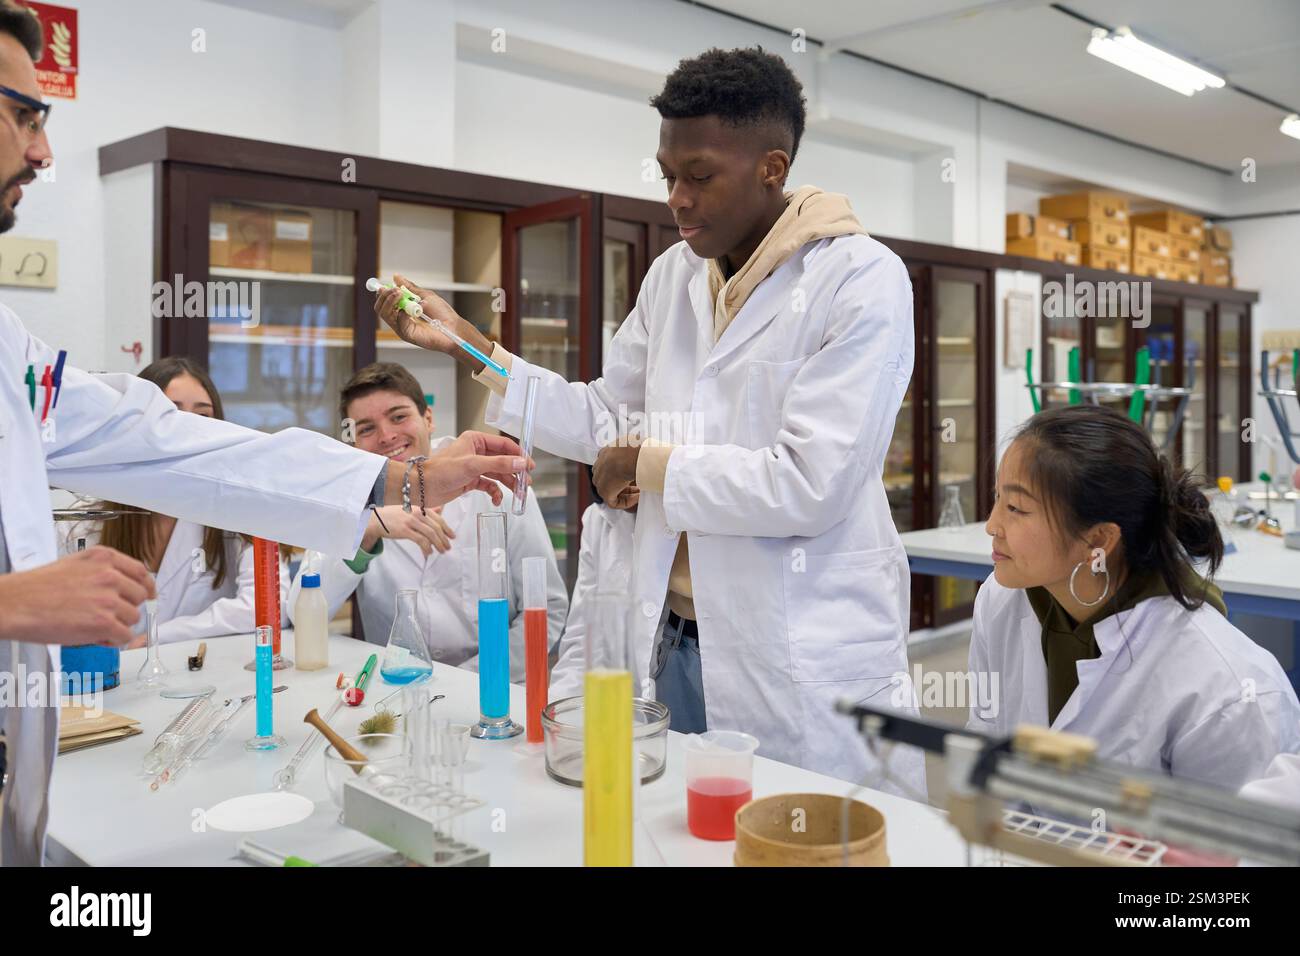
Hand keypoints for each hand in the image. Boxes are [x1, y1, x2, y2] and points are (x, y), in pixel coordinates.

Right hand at [0, 546, 156, 646]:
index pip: (141, 571)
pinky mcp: (104, 622)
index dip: (146, 586)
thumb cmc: (37, 588)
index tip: (148, 595)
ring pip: (132, 618)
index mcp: (104, 558)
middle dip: (126, 608)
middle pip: (139, 596)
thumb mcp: (75, 565)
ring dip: (117, 626)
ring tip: (92, 625)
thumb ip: (103, 571)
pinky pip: (124, 636)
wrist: (15, 603)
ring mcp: (109, 599)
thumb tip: (124, 586)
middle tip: (106, 615)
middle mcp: (110, 575)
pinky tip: (95, 637)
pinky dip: (112, 641)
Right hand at [365, 504, 454, 556]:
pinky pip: (420, 540)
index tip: (452, 536)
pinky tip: (428, 552)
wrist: (376, 519)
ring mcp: (411, 521)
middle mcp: (418, 513)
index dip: (447, 529)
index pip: (438, 519)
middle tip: (448, 547)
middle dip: (444, 539)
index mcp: (421, 509)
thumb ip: (426, 511)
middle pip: (436, 528)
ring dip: (438, 544)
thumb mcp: (411, 510)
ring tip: (441, 551)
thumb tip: (440, 510)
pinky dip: (426, 548)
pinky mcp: (405, 530)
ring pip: (430, 534)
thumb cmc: (394, 515)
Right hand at [374, 274, 493, 370]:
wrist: (454, 327)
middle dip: (385, 296)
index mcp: (402, 310)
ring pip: (385, 314)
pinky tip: (412, 309)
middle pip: (381, 308)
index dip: (383, 293)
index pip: (384, 302)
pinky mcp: (407, 335)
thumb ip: (409, 288)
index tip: (386, 285)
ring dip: (390, 301)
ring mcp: (402, 328)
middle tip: (394, 289)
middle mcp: (399, 319)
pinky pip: (398, 323)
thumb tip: (396, 277)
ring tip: (400, 294)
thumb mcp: (425, 295)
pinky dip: (402, 314)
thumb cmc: (442, 314)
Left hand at [385, 430, 531, 507]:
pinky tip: (497, 499)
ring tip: (518, 494)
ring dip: (508, 484)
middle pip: (503, 461)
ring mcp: (474, 467)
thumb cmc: (441, 470)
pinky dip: (495, 492)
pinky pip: (489, 485)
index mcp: (476, 440)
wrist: (422, 487)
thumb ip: (499, 464)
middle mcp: (476, 452)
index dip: (518, 455)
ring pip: (498, 474)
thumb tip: (521, 463)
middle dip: (515, 473)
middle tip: (526, 484)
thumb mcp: (473, 465)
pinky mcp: (471, 480)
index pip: (504, 445)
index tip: (530, 466)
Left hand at [593, 444, 641, 510]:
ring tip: (640, 493)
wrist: (629, 456)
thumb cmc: (633, 448)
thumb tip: (642, 446)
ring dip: (626, 493)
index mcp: (605, 453)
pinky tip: (637, 497)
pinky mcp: (604, 492)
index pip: (608, 465)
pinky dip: (626, 502)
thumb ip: (633, 447)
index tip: (633, 474)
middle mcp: (599, 467)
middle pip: (608, 479)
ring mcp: (600, 481)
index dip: (621, 472)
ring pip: (611, 491)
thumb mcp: (633, 443)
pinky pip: (614, 502)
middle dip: (623, 484)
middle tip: (637, 486)